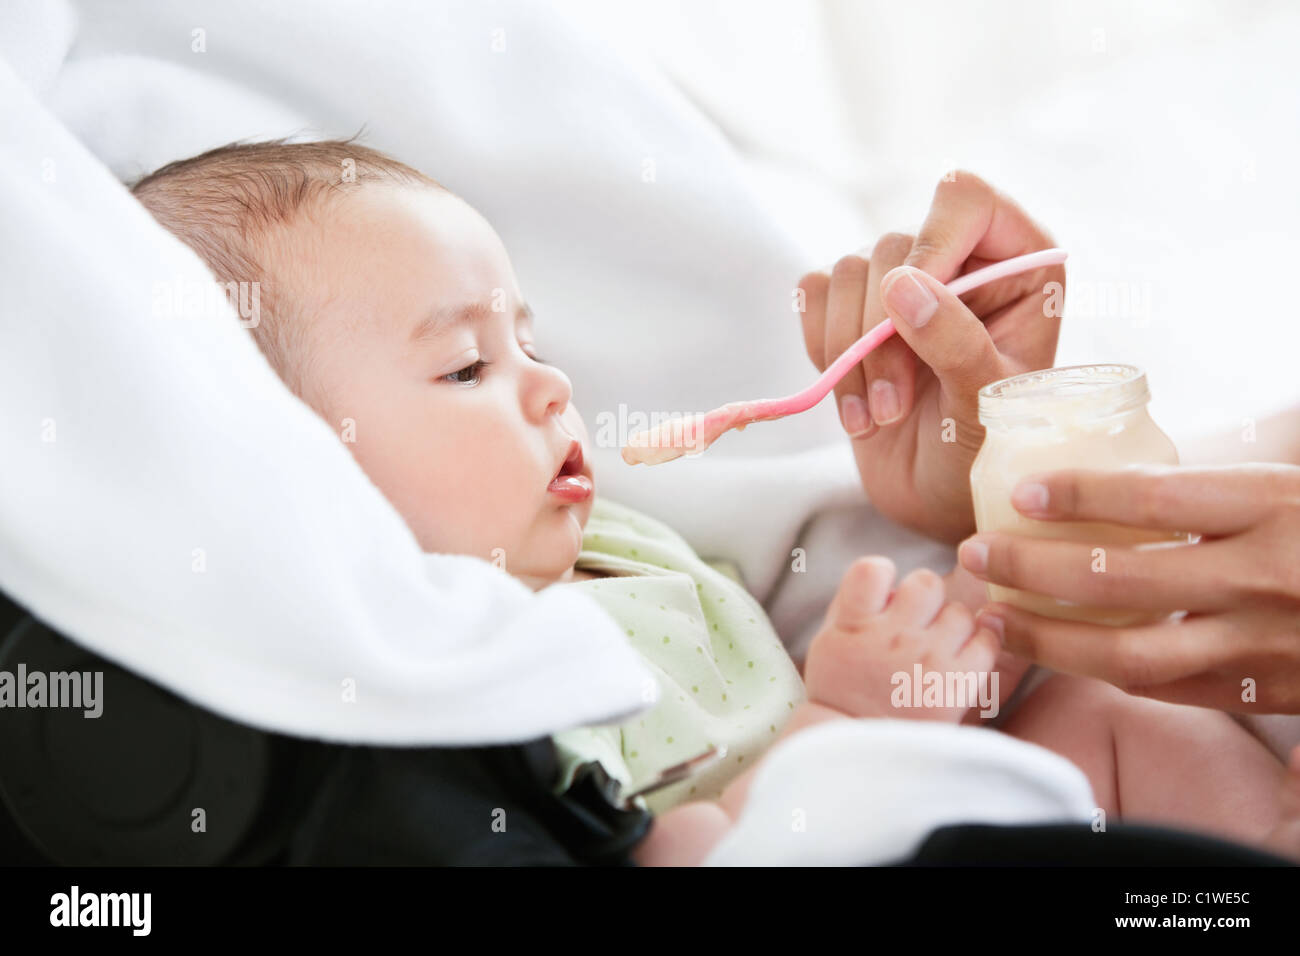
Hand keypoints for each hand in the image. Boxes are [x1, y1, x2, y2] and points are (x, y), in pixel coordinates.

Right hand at [797, 171, 1063, 542]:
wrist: (942, 501)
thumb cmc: (989, 455)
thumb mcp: (987, 405)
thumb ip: (955, 343)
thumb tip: (901, 285)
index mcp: (1018, 264)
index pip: (965, 199)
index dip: (931, 245)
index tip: (914, 311)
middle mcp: (960, 262)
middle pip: (893, 246)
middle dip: (881, 334)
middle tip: (895, 406)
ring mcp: (903, 286)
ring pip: (848, 273)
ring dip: (850, 356)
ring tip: (876, 418)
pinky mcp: (852, 312)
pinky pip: (814, 294)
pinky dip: (819, 349)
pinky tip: (849, 401)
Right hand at [803, 557, 1002, 722]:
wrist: (857, 752)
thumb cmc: (842, 691)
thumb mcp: (829, 640)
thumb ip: (853, 603)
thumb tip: (888, 577)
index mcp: (854, 623)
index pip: (873, 569)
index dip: (884, 574)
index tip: (885, 595)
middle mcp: (892, 635)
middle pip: (925, 582)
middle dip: (925, 598)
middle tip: (919, 621)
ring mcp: (927, 658)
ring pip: (959, 611)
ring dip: (953, 624)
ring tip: (941, 645)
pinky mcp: (957, 683)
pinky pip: (987, 640)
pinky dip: (982, 643)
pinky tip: (966, 656)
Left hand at [958, 464, 1299, 712]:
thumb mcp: (1286, 483)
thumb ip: (1209, 486)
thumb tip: (1105, 475)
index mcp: (1273, 504)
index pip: (1156, 496)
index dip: (1079, 494)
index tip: (1020, 491)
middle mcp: (1265, 574)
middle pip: (1124, 578)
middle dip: (1033, 567)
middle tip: (974, 551)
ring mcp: (1263, 642)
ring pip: (1133, 652)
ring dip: (1050, 637)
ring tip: (994, 615)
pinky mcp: (1264, 690)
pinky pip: (1165, 688)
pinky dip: (1101, 672)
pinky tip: (1054, 652)